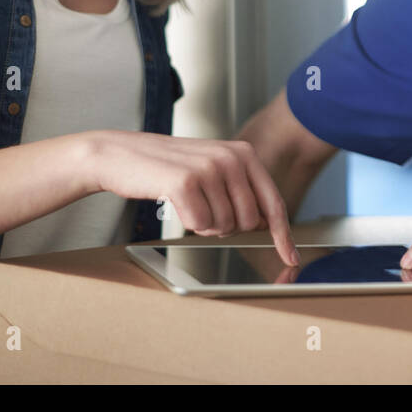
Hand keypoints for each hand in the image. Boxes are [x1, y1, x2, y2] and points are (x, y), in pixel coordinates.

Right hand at [76, 130, 299, 266]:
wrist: (120, 155)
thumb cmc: (167, 167)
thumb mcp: (213, 170)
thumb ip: (241, 190)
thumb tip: (266, 223)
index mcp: (244, 153)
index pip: (273, 202)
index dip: (282, 235)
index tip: (290, 257)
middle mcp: (231, 157)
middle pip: (248, 221)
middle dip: (226, 226)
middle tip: (203, 207)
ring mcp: (209, 168)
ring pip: (223, 226)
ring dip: (204, 223)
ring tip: (187, 200)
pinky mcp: (185, 182)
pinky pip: (199, 224)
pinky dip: (186, 221)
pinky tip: (175, 202)